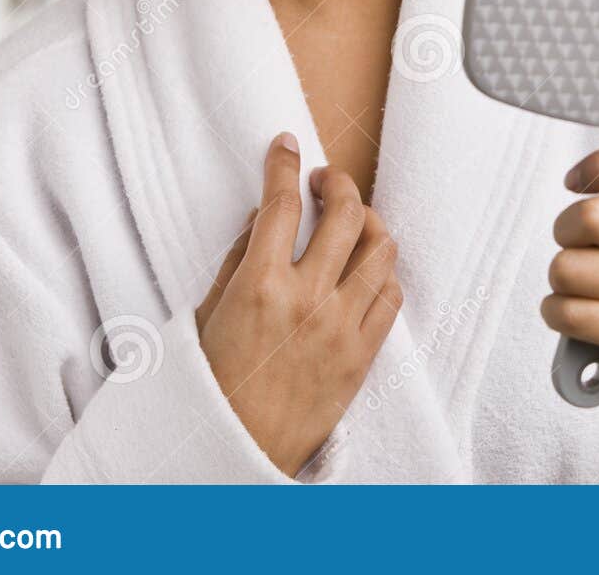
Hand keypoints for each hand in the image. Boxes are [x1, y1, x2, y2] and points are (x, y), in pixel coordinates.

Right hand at [196, 132, 401, 477]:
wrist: (232, 454)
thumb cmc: (210, 387)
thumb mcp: (206, 315)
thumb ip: (237, 262)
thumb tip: (261, 220)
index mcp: (259, 286)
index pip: (281, 203)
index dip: (284, 164)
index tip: (287, 145)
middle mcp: (308, 300)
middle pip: (346, 213)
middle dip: (338, 183)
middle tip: (326, 180)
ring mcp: (342, 327)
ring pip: (382, 248)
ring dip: (369, 222)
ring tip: (353, 220)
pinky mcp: (364, 354)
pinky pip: (392, 295)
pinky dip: (383, 272)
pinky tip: (367, 268)